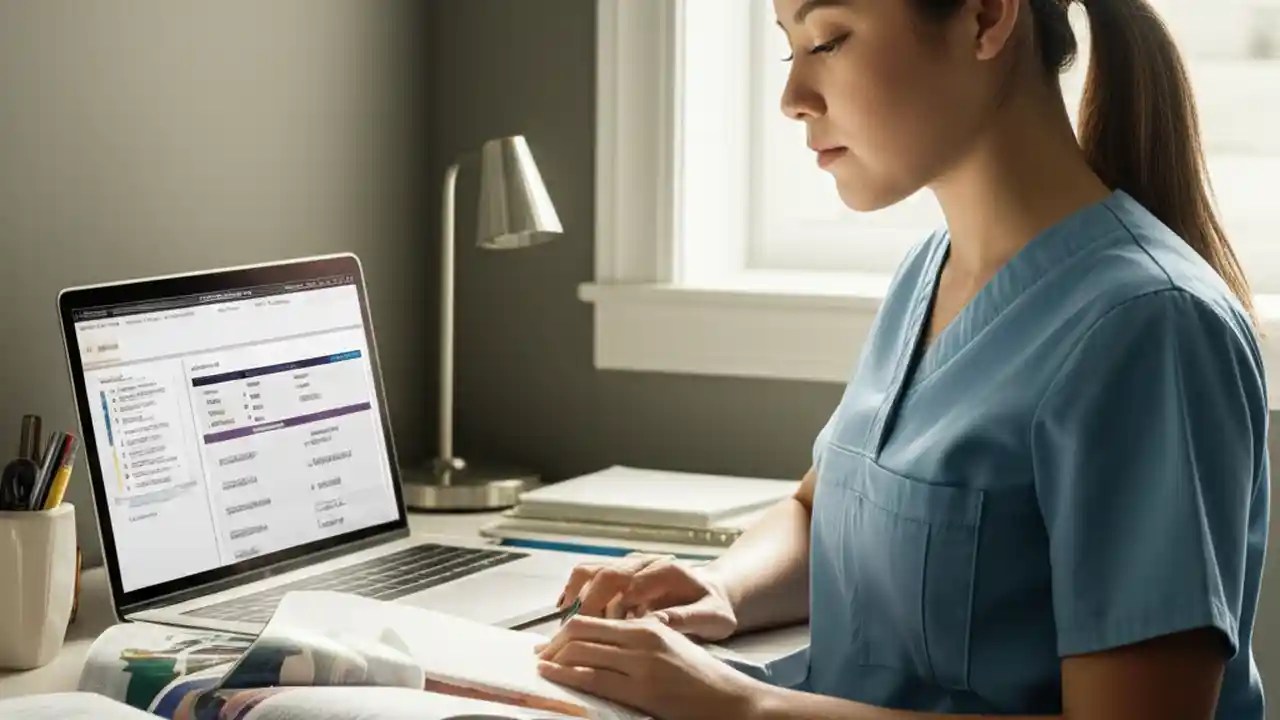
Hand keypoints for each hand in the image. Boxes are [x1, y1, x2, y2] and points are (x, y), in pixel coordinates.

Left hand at [536, 615, 762, 719]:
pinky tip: (553, 676)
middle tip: (539, 655)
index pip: (591, 620)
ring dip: (554, 660)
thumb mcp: (670, 646)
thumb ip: (641, 640)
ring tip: (541, 667)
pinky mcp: (643, 690)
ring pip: (581, 653)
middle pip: (580, 632)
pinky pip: (594, 679)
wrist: (732, 700)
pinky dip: (567, 676)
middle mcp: (641, 639)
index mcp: (647, 627)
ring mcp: (641, 664)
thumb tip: (606, 644)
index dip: (562, 631)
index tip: (549, 643)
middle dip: (552, 644)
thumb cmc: (703, 679)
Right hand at [556, 554, 737, 640]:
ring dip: (577, 597)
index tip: (609, 633)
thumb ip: (688, 618)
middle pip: (606, 574)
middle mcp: (644, 562)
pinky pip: (587, 575)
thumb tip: (658, 621)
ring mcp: (628, 564)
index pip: (632, 583)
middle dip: (590, 605)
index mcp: (667, 571)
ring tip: (569, 625)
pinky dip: (573, 592)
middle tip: (578, 633)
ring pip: (591, 571)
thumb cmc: (713, 609)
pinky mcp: (617, 571)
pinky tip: (565, 613)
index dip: (616, 610)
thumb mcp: (713, 618)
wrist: (712, 593)